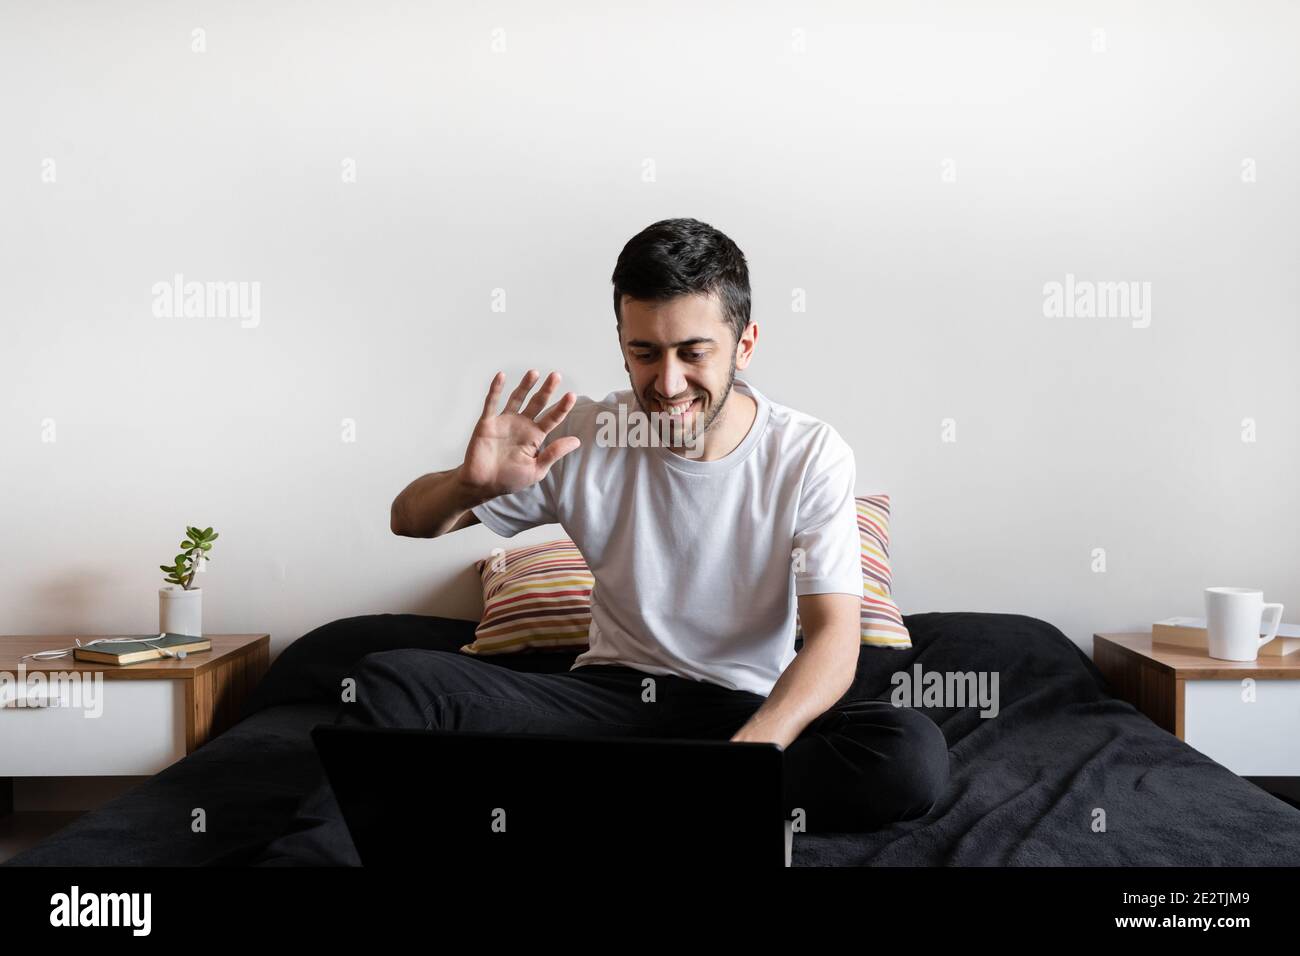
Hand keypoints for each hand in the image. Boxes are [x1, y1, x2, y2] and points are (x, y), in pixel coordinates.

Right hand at [460, 369, 581, 499]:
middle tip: (557, 376)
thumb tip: (576, 441)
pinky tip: (501, 376)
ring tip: (534, 373)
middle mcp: (522, 425)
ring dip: (525, 386)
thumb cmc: (509, 479)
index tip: (572, 395)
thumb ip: (554, 453)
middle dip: (547, 390)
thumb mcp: (536, 469)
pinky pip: (491, 403)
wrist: (482, 485)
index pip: (552, 418)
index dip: (562, 407)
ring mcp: (504, 422)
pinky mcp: (487, 423)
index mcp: (535, 437)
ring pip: (517, 398)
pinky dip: (496, 389)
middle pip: (537, 403)